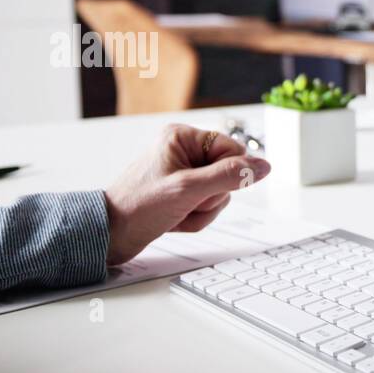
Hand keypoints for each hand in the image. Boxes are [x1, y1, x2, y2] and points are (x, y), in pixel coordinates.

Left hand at [104, 124, 270, 264]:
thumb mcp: (189, 190)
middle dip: (211, 198)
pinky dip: (195, 220)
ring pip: (220, 195)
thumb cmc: (139, 207)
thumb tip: (264, 166)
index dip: (228, 175)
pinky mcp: (181, 193)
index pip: (234, 150)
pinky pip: (207, 207)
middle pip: (228, 175)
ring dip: (202, 212)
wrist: (110, 234)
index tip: (204, 189)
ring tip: (177, 213)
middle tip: (184, 203)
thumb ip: (230, 176)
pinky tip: (174, 220)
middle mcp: (184, 152)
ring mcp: (183, 174)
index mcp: (183, 137)